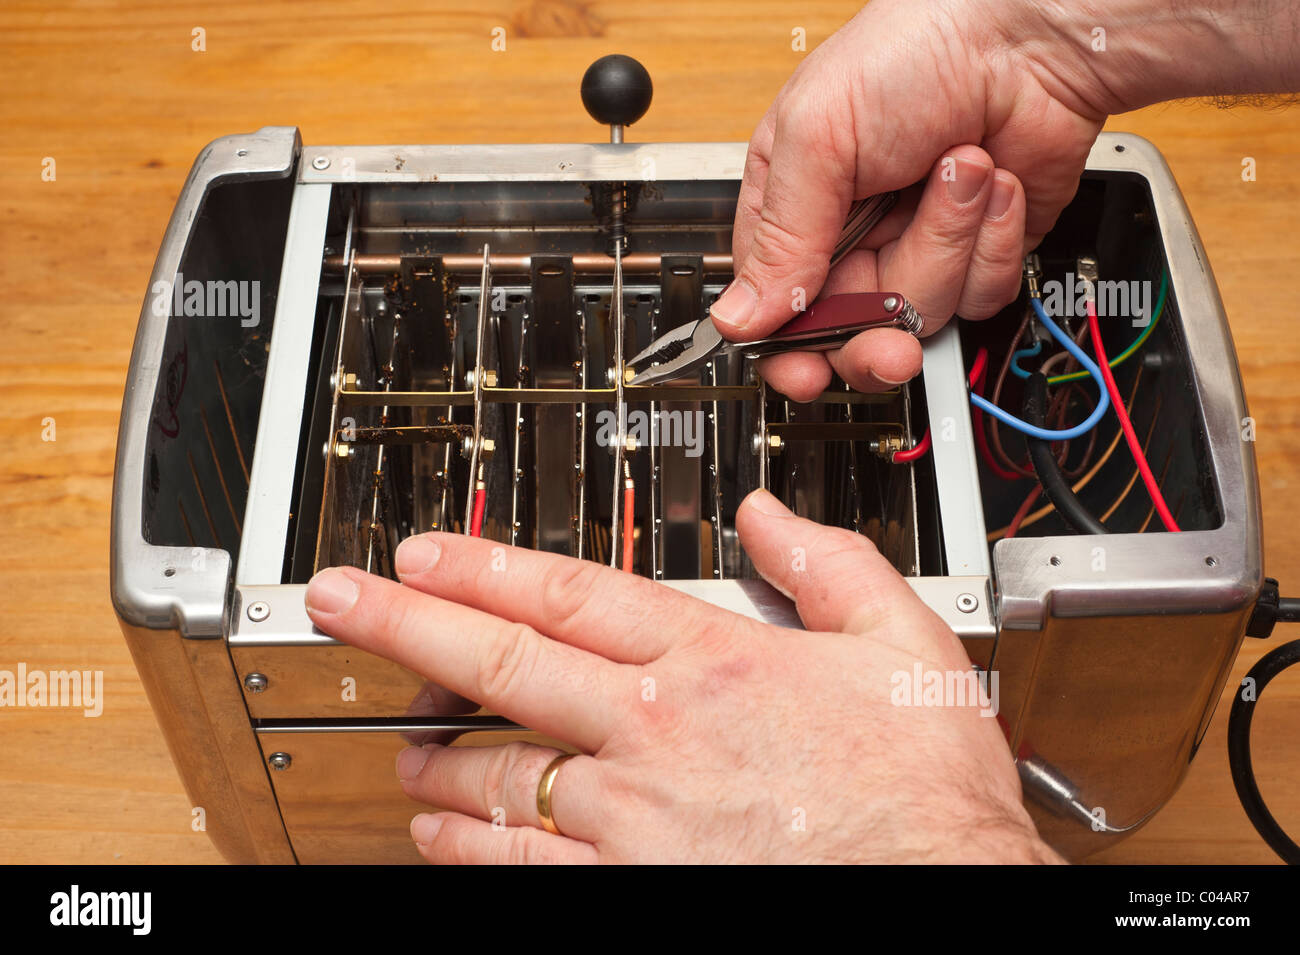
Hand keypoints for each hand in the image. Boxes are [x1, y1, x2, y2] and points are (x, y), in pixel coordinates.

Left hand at [304, 490, 1061, 863]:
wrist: (942, 892)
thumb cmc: (923, 793)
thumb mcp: (903, 642)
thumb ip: (830, 563)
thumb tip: (768, 514)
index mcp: (714, 661)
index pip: (570, 594)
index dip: (485, 565)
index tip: (425, 549)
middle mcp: (655, 732)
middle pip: (504, 664)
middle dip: (406, 624)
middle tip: (340, 600)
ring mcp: (634, 816)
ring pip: (498, 772)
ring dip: (434, 754)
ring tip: (397, 743)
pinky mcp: (631, 888)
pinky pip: (523, 866)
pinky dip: (469, 848)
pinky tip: (438, 836)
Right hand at [714, 0, 1111, 399]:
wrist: (1031, 36)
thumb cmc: (914, 52)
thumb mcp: (818, 136)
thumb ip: (778, 236)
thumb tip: (738, 316)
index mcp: (793, 205)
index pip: (773, 305)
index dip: (787, 346)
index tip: (804, 368)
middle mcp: (851, 235)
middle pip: (847, 331)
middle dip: (875, 331)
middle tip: (889, 335)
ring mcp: (916, 246)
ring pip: (920, 314)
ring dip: (945, 243)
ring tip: (955, 172)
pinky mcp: (977, 253)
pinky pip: (979, 295)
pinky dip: (991, 242)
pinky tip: (990, 185)